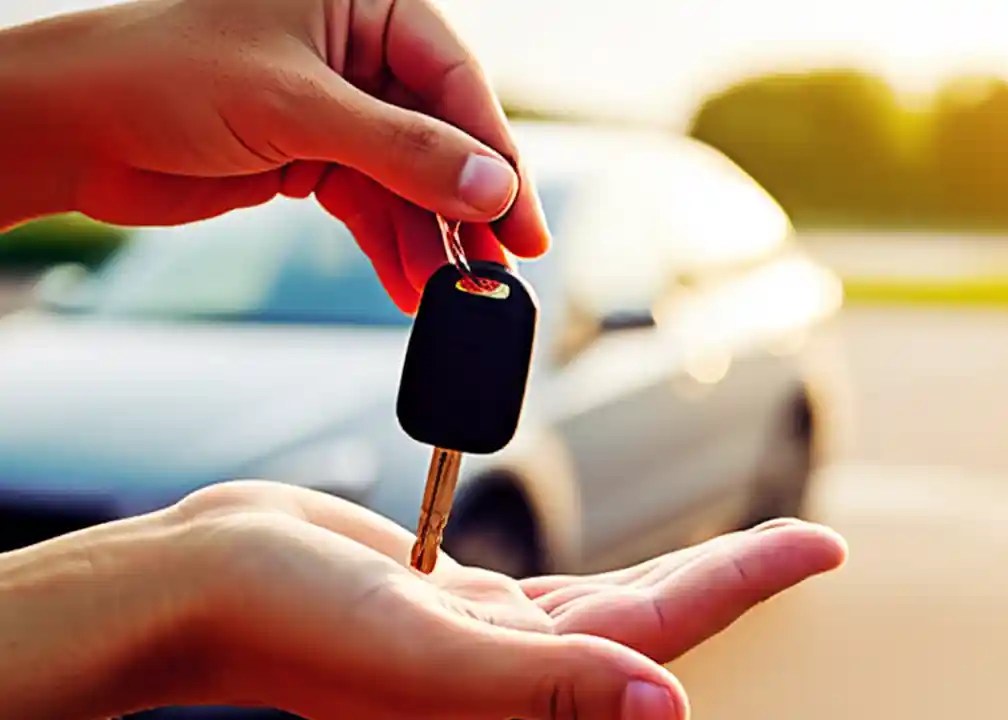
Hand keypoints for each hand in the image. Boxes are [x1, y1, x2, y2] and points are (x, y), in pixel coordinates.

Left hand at [0, 0, 549, 310]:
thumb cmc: (163, 77)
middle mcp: (354, 48)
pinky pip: (372, 201)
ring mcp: (335, 104)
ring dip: (431, 237)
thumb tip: (493, 187)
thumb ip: (404, 149)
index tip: (520, 219)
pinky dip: (391, 244)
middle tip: (501, 267)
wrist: (70, 131)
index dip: (493, 153)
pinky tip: (410, 284)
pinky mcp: (311, 153)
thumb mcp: (298, 109)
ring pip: (409, 176)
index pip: (453, 77)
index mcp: (360, 1)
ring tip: (452, 293)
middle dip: (468, 205)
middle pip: (441, 132)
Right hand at [0, 481, 846, 718]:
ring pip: (611, 604)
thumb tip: (671, 709)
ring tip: (750, 555)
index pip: (666, 632)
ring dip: (679, 573)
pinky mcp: (454, 604)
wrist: (205, 586)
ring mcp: (487, 639)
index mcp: (525, 693)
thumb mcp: (427, 655)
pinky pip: (550, 588)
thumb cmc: (291, 626)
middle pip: (655, 619)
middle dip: (736, 581)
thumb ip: (549, 686)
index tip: (826, 544)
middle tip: (812, 544)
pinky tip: (632, 560)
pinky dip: (597, 569)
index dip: (750, 584)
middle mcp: (517, 673)